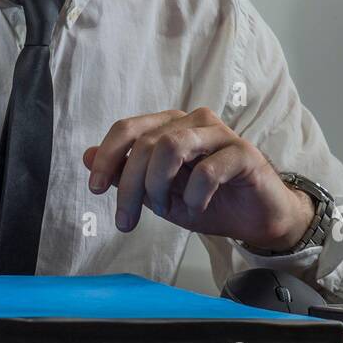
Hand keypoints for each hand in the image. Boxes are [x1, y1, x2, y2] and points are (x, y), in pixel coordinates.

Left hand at [83, 108, 314, 250]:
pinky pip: (208, 169)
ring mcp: (220, 134)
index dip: (107, 156)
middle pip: (146, 143)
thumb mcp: (160, 194)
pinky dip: (195, 195)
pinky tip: (198, 207)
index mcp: (170, 126)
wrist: (256, 218)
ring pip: (172, 146)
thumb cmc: (209, 201)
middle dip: (130, 186)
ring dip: (160, 186)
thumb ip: (127, 174)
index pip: (128, 128)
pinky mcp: (243, 153)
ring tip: (166, 210)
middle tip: (126, 221)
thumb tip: (87, 156)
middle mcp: (193, 122)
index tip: (96, 189)